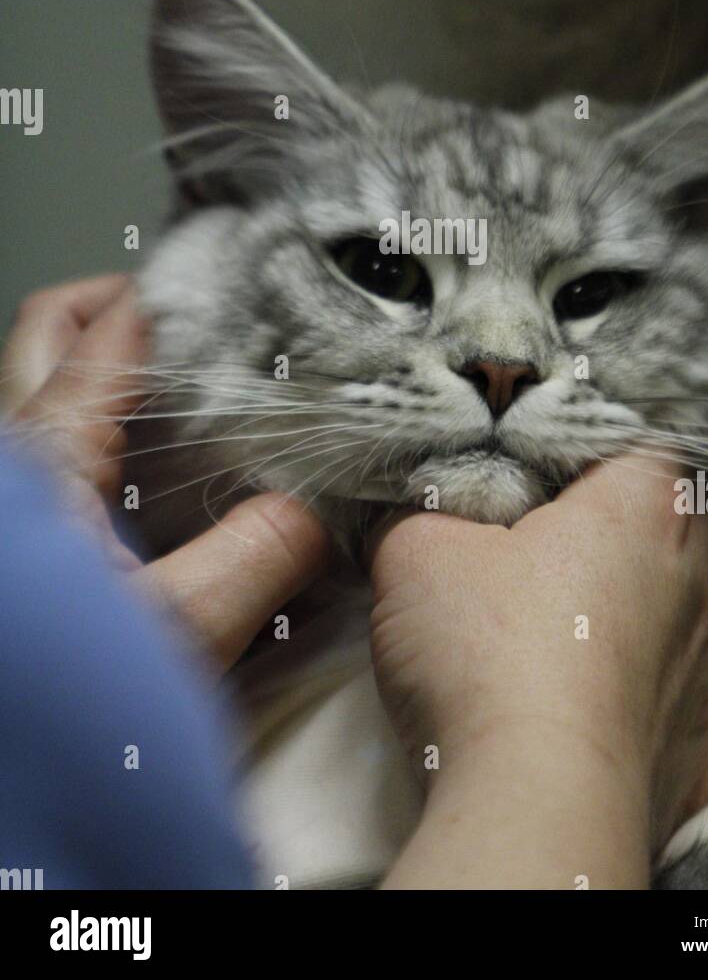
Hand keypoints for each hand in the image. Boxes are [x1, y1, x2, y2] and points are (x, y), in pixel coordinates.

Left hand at [3, 277, 330, 671]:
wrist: (3, 777)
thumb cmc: (55, 698)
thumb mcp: (179, 630)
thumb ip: (260, 555)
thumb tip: (319, 507)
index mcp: (43, 455)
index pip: (106, 334)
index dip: (169, 299)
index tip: (230, 287)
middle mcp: (10, 453)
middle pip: (44, 332)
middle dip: (113, 304)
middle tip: (188, 311)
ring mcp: (8, 489)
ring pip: (35, 383)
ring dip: (97, 361)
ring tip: (180, 380)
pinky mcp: (20, 528)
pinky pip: (44, 437)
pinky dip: (94, 419)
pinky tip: (152, 462)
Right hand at [371, 456, 707, 886]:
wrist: (532, 799)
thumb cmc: (486, 653)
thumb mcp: (415, 552)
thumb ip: (421, 513)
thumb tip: (414, 511)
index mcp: (640, 510)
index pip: (642, 444)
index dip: (591, 447)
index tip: (538, 468)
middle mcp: (693, 582)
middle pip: (676, 523)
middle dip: (621, 526)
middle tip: (547, 543)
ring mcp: (707, 672)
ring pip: (703, 615)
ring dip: (660, 613)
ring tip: (591, 628)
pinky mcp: (702, 754)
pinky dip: (691, 709)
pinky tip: (648, 709)